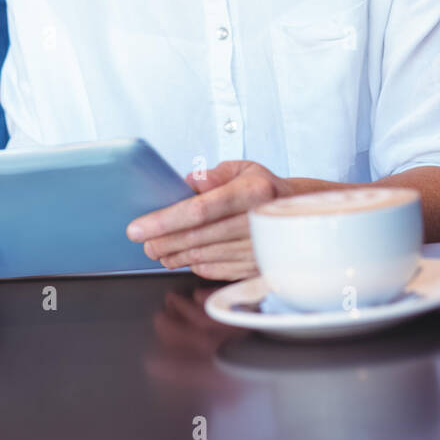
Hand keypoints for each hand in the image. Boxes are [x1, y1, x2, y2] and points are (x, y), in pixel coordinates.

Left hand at [126, 159, 289, 279]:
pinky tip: (183, 258)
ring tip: (159, 250)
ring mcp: (259, 250)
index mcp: (253, 192)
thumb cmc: (265, 189)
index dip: (165, 220)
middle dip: (164, 241)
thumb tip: (188, 182)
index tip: (138, 228)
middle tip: (144, 241)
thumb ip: (214, 174)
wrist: (301, 214)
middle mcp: (257, 222)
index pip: (200, 209)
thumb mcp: (244, 169)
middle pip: (197, 237)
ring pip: (204, 257)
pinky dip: (196, 265)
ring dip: (175, 255)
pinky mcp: (258, 269)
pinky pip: (217, 271)